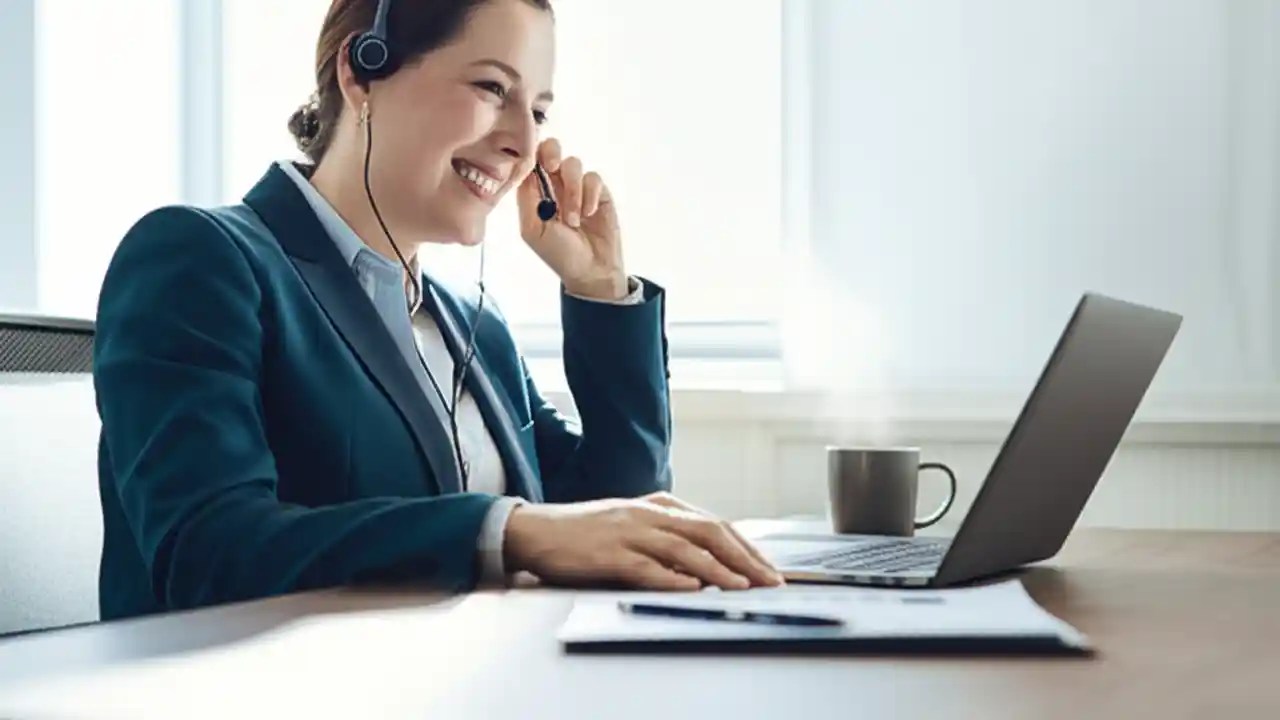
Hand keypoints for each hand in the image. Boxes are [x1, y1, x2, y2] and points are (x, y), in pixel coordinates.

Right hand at [503, 495, 784, 590]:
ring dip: (719, 569)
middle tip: (770, 581)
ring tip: (743, 587)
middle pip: (709, 533)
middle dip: (745, 558)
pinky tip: (693, 588)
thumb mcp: (635, 525)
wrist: (537, 530)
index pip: (715, 524)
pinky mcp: (609, 553)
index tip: (769, 568)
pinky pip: (647, 566)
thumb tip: (709, 564)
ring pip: (685, 549)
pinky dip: (672, 578)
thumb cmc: (587, 533)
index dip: (746, 547)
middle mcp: (650, 514)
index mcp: (660, 505)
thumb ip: (669, 537)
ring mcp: (630, 532)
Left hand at [516, 138, 627, 300]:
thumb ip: (527, 198)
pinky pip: (593, 177)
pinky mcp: (598, 192)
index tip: (533, 160)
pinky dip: (590, 194)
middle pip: (551, 149)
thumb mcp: (533, 229)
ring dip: (572, 190)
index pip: (530, 161)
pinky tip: (589, 214)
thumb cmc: (558, 254)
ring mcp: (578, 187)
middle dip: (551, 152)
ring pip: (573, 164)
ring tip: (574, 220)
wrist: (591, 270)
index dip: (530, 153)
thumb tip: (525, 167)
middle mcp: (555, 185)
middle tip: (553, 165)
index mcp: (535, 192)